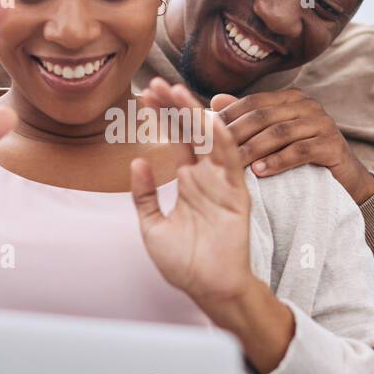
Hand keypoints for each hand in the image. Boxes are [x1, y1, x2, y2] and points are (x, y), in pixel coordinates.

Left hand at [129, 79, 254, 306]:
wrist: (208, 288)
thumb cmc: (185, 262)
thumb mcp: (152, 226)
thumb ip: (144, 195)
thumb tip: (137, 162)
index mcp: (188, 180)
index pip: (175, 139)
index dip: (162, 117)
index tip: (144, 96)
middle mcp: (206, 176)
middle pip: (191, 132)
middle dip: (175, 107)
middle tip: (157, 84)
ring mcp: (222, 183)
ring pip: (210, 140)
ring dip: (195, 115)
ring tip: (178, 92)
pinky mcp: (236, 195)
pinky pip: (231, 163)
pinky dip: (221, 141)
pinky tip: (209, 122)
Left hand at [209, 89, 373, 204]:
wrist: (346, 178)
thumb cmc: (303, 157)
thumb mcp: (274, 137)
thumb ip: (248, 119)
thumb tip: (215, 100)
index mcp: (290, 98)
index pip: (252, 102)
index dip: (227, 116)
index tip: (203, 133)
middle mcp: (307, 105)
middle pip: (262, 116)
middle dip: (235, 134)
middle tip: (211, 151)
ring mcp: (322, 123)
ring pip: (279, 133)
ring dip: (253, 149)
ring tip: (232, 164)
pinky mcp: (332, 144)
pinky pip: (300, 150)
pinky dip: (278, 161)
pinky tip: (260, 172)